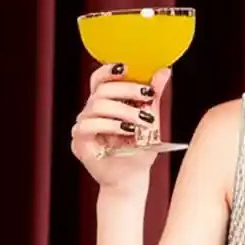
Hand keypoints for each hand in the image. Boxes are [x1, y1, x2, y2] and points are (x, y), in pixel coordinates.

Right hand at [71, 63, 171, 189]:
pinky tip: (127, 130)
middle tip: (148, 94)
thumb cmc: (140, 148)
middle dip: (127, 89)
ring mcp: (83, 126)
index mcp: (106, 103)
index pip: (99, 79)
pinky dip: (110, 125)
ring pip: (97, 106)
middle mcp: (91, 112)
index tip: (128, 67)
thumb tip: (164, 70)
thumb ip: (153, 96)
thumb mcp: (151, 119)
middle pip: (101, 89)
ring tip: (144, 120)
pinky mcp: (80, 141)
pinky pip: (88, 125)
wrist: (133, 177)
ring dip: (124, 110)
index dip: (109, 70)